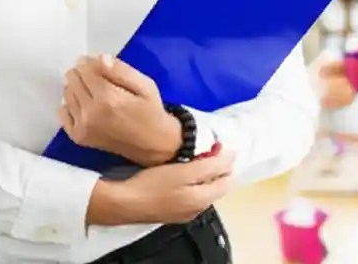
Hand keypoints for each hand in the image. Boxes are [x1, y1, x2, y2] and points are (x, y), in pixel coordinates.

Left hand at [58, 55, 179, 166]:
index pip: (85, 69)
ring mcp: (82, 126)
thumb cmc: (151, 112)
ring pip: (67, 93)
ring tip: (93, 91)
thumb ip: (121, 70)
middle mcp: (91, 113)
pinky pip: (62, 112)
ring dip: (77, 87)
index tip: (98, 62)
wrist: (153, 145)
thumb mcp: (145, 85)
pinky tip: (84, 105)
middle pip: (73, 79)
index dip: (90, 61)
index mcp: (108, 98)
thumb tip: (99, 58)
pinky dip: (69, 105)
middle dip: (83, 73)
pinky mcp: (78, 136)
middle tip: (97, 77)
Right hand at [88, 147, 236, 225]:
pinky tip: (177, 172)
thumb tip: (232, 156)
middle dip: (214, 167)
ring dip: (201, 174)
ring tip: (191, 157)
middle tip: (202, 148)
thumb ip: (211, 165)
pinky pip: (189, 194)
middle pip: (215, 186)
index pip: (227, 179)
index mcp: (204, 200)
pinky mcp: (170, 211)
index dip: (225, 159)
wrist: (125, 203)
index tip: (215, 143)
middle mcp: (198, 210)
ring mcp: (183, 213)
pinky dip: (190, 182)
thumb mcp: (185, 171)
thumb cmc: (154, 185)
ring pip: (202, 190)